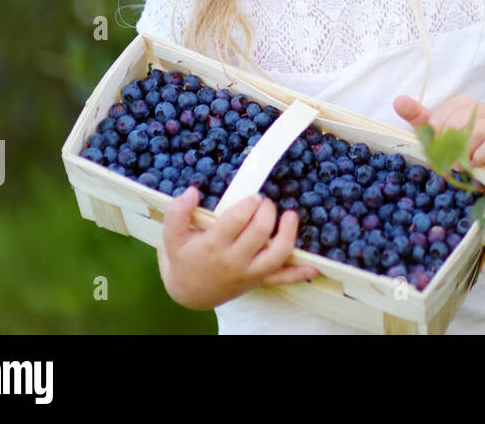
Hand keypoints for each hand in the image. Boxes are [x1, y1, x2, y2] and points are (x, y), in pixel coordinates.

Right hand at [157, 186, 318, 310]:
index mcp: (214, 246)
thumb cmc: (183, 259)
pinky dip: (299, 273)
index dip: (249, 204)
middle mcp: (234, 260)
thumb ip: (177, 213)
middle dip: (267, 210)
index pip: (238, 220)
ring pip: (277, 254)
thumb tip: (192, 191)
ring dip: (289, 233)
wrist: (189, 293)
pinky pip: (282, 278)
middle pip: (260, 232)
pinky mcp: (259, 280)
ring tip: (290, 215)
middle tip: (264, 202)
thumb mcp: (172, 237)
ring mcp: (250, 272)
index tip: (253, 197)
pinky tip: (312, 265)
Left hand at [392, 94, 484, 166]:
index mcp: (462, 103)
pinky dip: (478, 158)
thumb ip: (417, 116)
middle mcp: (481, 108)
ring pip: (474, 133)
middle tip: (445, 160)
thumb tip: (398, 101)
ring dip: (462, 154)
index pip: (441, 117)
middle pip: (456, 124)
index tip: (436, 148)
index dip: (435, 138)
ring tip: (458, 165)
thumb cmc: (458, 145)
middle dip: (447, 147)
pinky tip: (473, 165)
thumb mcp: (435, 132)